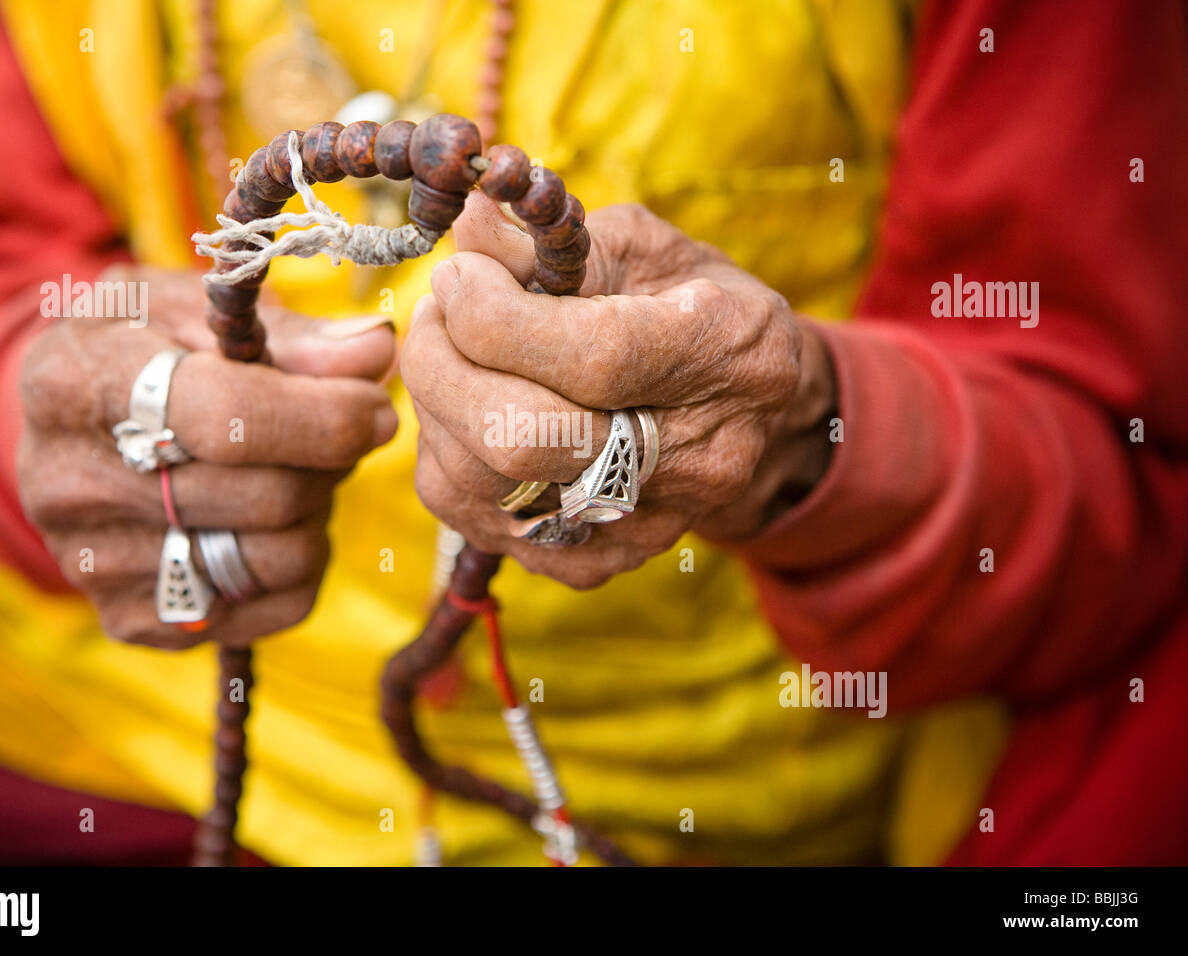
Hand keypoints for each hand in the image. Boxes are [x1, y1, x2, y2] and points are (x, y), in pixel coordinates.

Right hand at [18, 264, 397, 647]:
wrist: (67, 425)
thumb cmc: (145, 349)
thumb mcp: (197, 311)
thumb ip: (292, 335)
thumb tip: (375, 350)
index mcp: (75, 383)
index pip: (226, 419)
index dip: (324, 418)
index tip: (375, 408)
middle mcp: (69, 484)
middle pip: (267, 496)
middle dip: (330, 461)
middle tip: (338, 434)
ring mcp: (95, 563)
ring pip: (279, 559)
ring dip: (318, 513)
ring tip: (298, 472)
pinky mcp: (131, 618)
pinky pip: (277, 607)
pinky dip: (304, 567)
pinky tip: (276, 523)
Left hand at [401, 194, 836, 589]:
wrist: (754, 414)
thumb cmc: (693, 309)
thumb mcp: (646, 250)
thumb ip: (553, 241)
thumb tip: (465, 228)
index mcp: (725, 356)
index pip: (592, 358)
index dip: (496, 314)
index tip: (459, 273)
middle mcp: (694, 460)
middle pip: (524, 439)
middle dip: (443, 364)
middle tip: (436, 312)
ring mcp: (641, 525)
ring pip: (484, 485)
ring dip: (436, 406)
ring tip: (447, 350)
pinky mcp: (592, 561)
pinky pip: (474, 518)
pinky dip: (446, 456)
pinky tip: (467, 410)